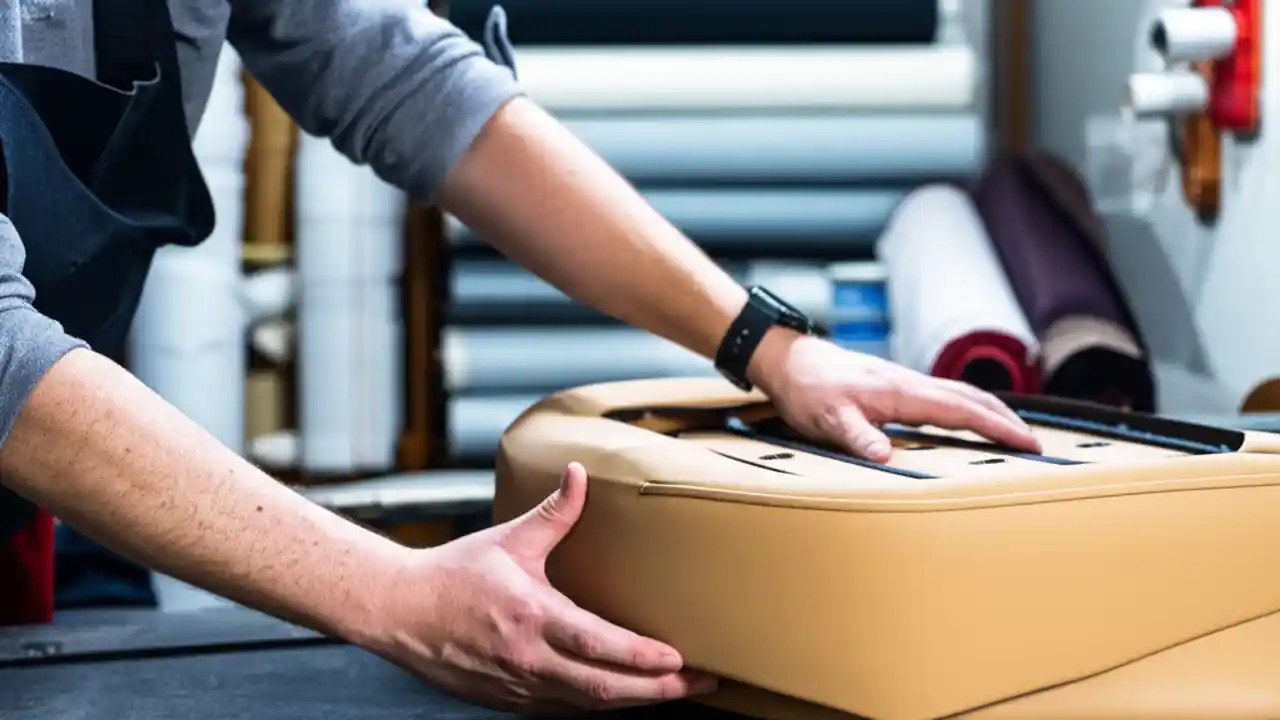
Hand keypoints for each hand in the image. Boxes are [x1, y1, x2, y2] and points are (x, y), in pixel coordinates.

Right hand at [369, 463, 717, 712]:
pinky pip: (564, 708)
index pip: (598, 645)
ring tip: (674, 690)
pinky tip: (624, 694)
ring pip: (587, 704)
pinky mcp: (509, 700)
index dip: (641, 658)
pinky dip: (598, 703)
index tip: (678, 658)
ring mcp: (518, 685)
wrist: (398, 612)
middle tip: (699, 683)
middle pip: (604, 688)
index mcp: (531, 615)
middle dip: (657, 690)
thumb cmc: (452, 574)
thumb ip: (553, 513)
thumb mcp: (508, 539)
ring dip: (633, 701)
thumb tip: (580, 474)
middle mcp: (528, 658)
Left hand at [748, 330, 1041, 461]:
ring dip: (990, 412)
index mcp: (902, 392)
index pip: (962, 411)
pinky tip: (967, 419)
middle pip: (971, 399)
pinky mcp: (896, 387)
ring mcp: (905, 383)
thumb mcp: (828, 419)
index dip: (998, 427)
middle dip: (1006, 420)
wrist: (790, 361)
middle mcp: (910, 384)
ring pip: (959, 395)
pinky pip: (942, 397)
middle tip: (1035, 444)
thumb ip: (858, 437)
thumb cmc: (808, 390)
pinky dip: (967, 407)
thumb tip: (884, 458)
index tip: (1028, 442)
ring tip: (1013, 432)